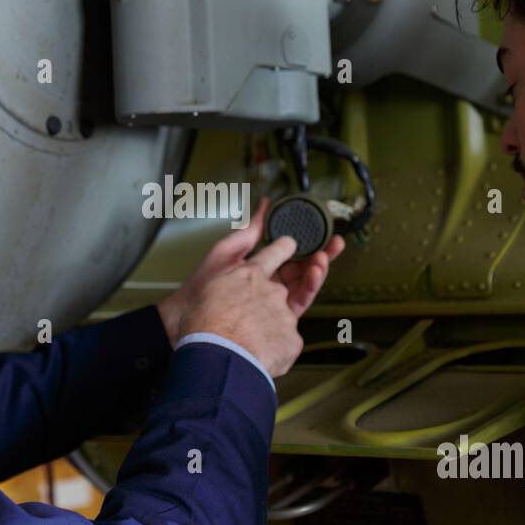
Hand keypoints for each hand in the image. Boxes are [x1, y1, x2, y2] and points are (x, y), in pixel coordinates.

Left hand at [157, 197, 345, 371]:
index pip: (287, 252)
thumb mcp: (227, 251)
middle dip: (320, 253)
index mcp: (258, 268)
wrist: (189, 318)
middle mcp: (269, 285)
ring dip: (317, 269)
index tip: (319, 227)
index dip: (304, 239)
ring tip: (324, 256)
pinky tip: (314, 273)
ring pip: (304, 284)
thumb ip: (249, 231)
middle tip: (335, 241)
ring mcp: (274, 302)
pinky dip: (309, 287)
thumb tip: (264, 204)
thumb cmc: (201, 287)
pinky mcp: (277, 320)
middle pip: (301, 267)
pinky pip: (299, 301)